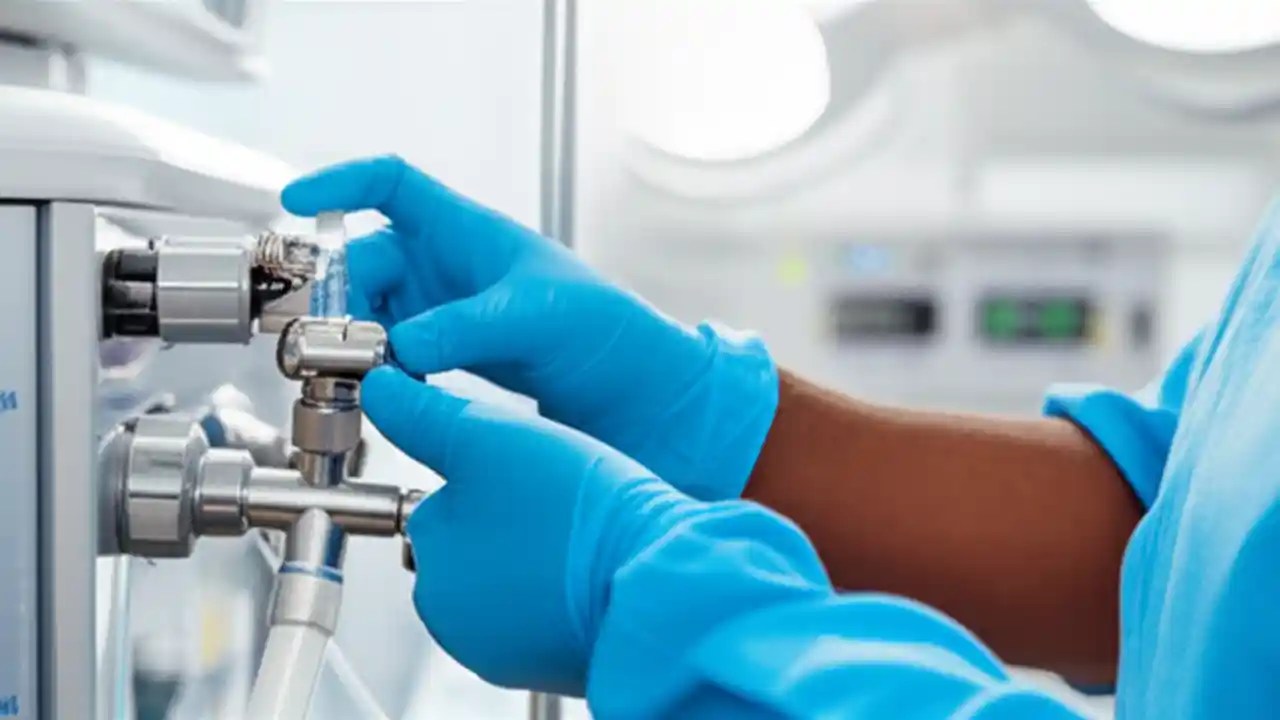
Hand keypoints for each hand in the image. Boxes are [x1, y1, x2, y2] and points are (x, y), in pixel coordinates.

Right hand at [282, 156, 776, 499]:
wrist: (638, 392)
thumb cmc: (606, 330)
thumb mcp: (533, 317)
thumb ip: (463, 327)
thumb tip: (400, 346)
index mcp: (469, 233)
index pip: (393, 186)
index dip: (342, 183)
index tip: (298, 200)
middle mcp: (451, 268)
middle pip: (367, 263)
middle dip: (341, 293)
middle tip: (329, 335)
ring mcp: (448, 311)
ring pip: (374, 313)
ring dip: (355, 338)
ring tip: (354, 369)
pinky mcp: (452, 354)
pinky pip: (395, 353)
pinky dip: (381, 369)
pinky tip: (386, 389)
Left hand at [360, 366, 698, 694]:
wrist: (656, 579)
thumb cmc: (579, 511)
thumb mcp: (489, 437)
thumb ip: (424, 414)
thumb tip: (380, 392)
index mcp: (429, 562)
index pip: (441, 503)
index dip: (488, 474)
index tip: (528, 471)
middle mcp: (452, 619)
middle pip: (471, 542)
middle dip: (507, 516)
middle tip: (556, 499)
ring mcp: (500, 647)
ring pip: (506, 573)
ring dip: (532, 550)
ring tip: (575, 530)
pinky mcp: (547, 659)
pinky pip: (540, 607)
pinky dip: (558, 585)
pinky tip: (587, 563)